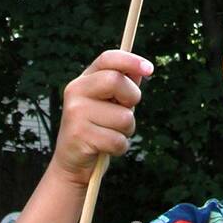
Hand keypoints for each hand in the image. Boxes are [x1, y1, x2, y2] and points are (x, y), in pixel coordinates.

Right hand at [48, 49, 153, 188]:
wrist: (72, 164)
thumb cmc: (97, 130)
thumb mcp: (110, 105)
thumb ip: (124, 86)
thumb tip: (142, 70)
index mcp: (83, 81)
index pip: (107, 59)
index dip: (130, 60)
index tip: (150, 69)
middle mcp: (75, 92)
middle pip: (116, 81)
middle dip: (132, 98)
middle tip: (126, 111)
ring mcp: (75, 113)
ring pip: (123, 116)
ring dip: (127, 130)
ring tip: (111, 134)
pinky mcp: (79, 135)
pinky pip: (117, 140)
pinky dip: (120, 147)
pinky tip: (106, 148)